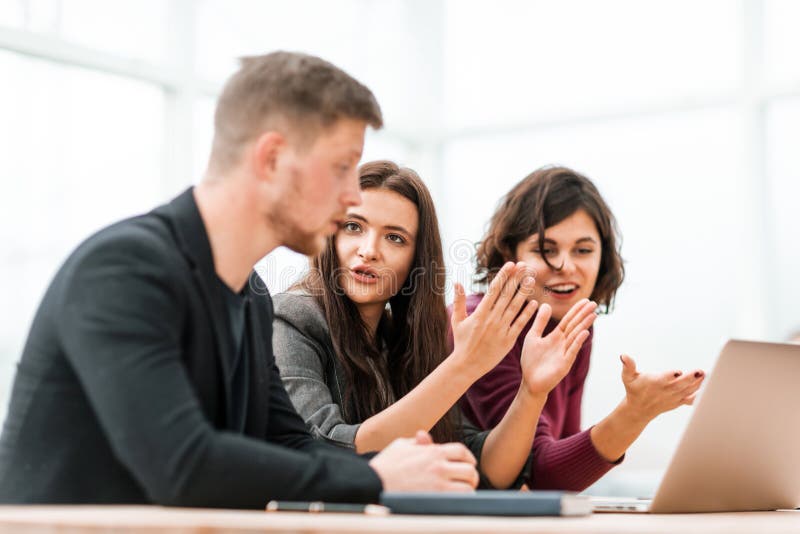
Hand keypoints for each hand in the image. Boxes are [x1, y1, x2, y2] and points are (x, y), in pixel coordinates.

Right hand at [369, 431, 478, 491]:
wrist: (373, 483)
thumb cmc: (384, 465)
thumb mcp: (400, 446)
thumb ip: (416, 442)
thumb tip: (424, 436)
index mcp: (432, 450)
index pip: (461, 451)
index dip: (468, 458)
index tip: (467, 464)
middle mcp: (438, 465)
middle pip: (469, 469)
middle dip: (470, 476)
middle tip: (466, 482)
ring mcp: (438, 482)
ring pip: (468, 486)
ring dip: (467, 489)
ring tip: (462, 493)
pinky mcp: (435, 498)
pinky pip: (460, 500)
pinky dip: (462, 501)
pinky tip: (455, 502)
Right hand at [450, 262, 538, 377]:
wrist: (467, 365)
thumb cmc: (461, 342)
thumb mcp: (457, 320)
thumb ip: (459, 300)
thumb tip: (456, 282)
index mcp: (480, 313)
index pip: (494, 290)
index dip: (503, 276)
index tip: (511, 264)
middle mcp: (492, 319)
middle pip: (506, 295)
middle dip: (516, 279)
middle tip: (524, 265)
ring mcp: (501, 329)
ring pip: (515, 307)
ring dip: (524, 292)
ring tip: (531, 279)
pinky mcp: (508, 340)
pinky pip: (520, 324)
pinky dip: (527, 313)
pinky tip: (535, 303)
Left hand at [519, 299, 596, 395]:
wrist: (530, 382)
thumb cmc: (531, 360)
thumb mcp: (533, 336)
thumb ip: (540, 322)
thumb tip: (546, 304)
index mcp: (555, 336)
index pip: (568, 320)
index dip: (576, 310)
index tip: (586, 300)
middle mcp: (563, 343)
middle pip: (575, 326)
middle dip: (584, 315)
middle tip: (594, 303)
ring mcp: (565, 353)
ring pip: (576, 336)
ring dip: (584, 325)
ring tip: (593, 314)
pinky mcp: (564, 364)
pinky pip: (572, 350)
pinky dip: (578, 341)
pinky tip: (585, 332)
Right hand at [619, 354, 704, 422]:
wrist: (639, 410)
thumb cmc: (634, 390)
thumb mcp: (628, 377)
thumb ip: (628, 365)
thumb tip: (623, 356)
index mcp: (654, 384)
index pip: (663, 379)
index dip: (670, 376)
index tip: (678, 372)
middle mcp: (665, 391)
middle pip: (679, 385)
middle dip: (690, 378)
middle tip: (699, 371)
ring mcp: (674, 397)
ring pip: (688, 391)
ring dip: (698, 384)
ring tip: (706, 375)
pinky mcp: (678, 401)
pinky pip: (691, 399)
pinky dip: (700, 396)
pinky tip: (708, 388)